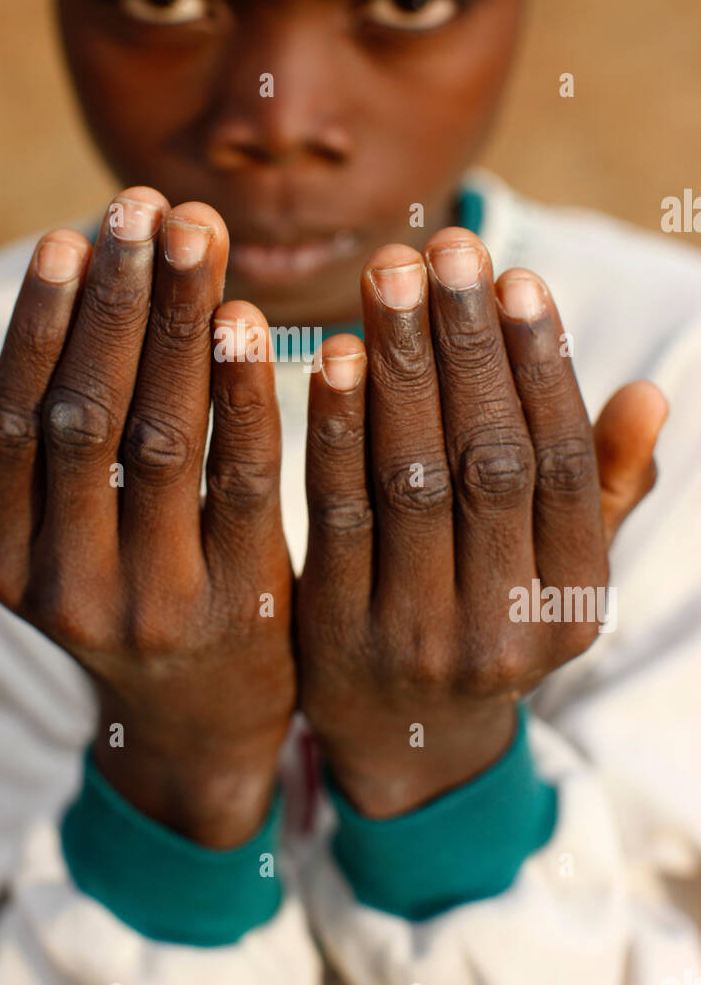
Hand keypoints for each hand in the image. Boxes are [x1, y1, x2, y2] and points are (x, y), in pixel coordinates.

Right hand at [0, 189, 293, 845]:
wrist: (204, 731)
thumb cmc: (126, 607)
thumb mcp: (47, 563)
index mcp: (15, 562)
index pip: (20, 423)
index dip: (41, 323)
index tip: (70, 234)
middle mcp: (70, 584)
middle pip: (88, 415)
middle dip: (116, 300)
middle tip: (144, 204)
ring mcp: (155, 601)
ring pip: (163, 438)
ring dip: (180, 324)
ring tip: (197, 232)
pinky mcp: (241, 609)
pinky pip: (243, 483)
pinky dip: (248, 396)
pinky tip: (254, 321)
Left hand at [297, 227, 666, 816]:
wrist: (403, 741)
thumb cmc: (488, 618)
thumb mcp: (559, 574)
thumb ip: (598, 490)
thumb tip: (650, 397)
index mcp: (572, 602)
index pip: (563, 465)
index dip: (542, 365)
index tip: (516, 277)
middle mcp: (505, 624)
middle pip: (488, 460)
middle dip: (467, 343)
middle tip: (445, 243)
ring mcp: (420, 634)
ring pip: (412, 478)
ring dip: (401, 366)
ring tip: (389, 274)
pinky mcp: (338, 632)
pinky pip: (337, 515)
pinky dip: (335, 431)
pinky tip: (333, 356)